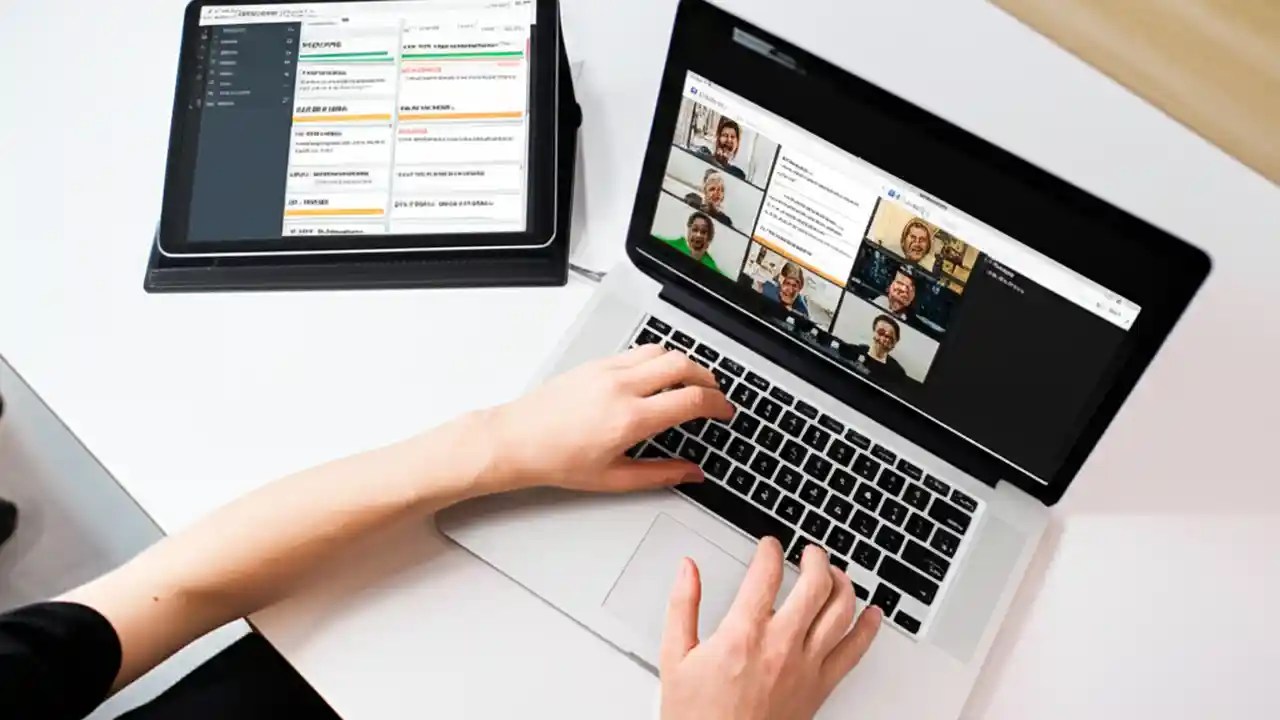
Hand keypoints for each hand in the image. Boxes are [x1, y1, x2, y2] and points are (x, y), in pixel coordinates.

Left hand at [487, 345, 734, 491]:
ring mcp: (607, 370)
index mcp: (629, 419)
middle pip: (683, 365)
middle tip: (714, 395)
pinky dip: (657, 360)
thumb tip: (692, 473)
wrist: (516, 440)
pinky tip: (657, 378)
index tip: (724, 412)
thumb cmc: (556, 460)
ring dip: (684, 364)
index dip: (717, 405)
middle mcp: (621, 387)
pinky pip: (638, 352)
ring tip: (690, 383)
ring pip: (661, 351)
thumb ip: (661, 474)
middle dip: (708, 379)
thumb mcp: (614, 478)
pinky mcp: (596, 363)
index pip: (690, 400)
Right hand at [660, 539, 882, 719]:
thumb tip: (688, 570)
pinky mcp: (821, 687)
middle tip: (810, 552)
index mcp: (744, 634)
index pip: (767, 573)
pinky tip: (872, 615)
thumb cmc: (699, 717)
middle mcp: (781, 645)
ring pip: (841, 611)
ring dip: (843, 583)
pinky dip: (869, 628)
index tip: (769, 546)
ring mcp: (806, 666)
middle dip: (815, 558)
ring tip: (836, 573)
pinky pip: (855, 651)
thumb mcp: (674, 658)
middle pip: (815, 585)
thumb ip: (683, 607)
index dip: (770, 550)